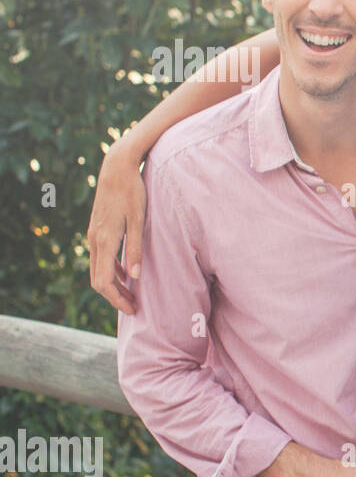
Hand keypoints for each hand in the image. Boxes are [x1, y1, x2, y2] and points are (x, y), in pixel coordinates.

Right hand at [87, 144, 147, 313]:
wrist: (117, 167)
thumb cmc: (132, 192)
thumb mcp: (139, 220)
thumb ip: (137, 249)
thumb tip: (136, 277)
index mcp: (105, 240)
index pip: (103, 282)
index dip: (117, 299)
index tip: (133, 309)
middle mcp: (95, 240)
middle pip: (99, 279)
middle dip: (115, 296)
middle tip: (134, 307)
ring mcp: (94, 234)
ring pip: (99, 269)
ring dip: (114, 284)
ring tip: (133, 294)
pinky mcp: (98, 229)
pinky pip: (102, 257)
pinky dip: (112, 270)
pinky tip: (128, 274)